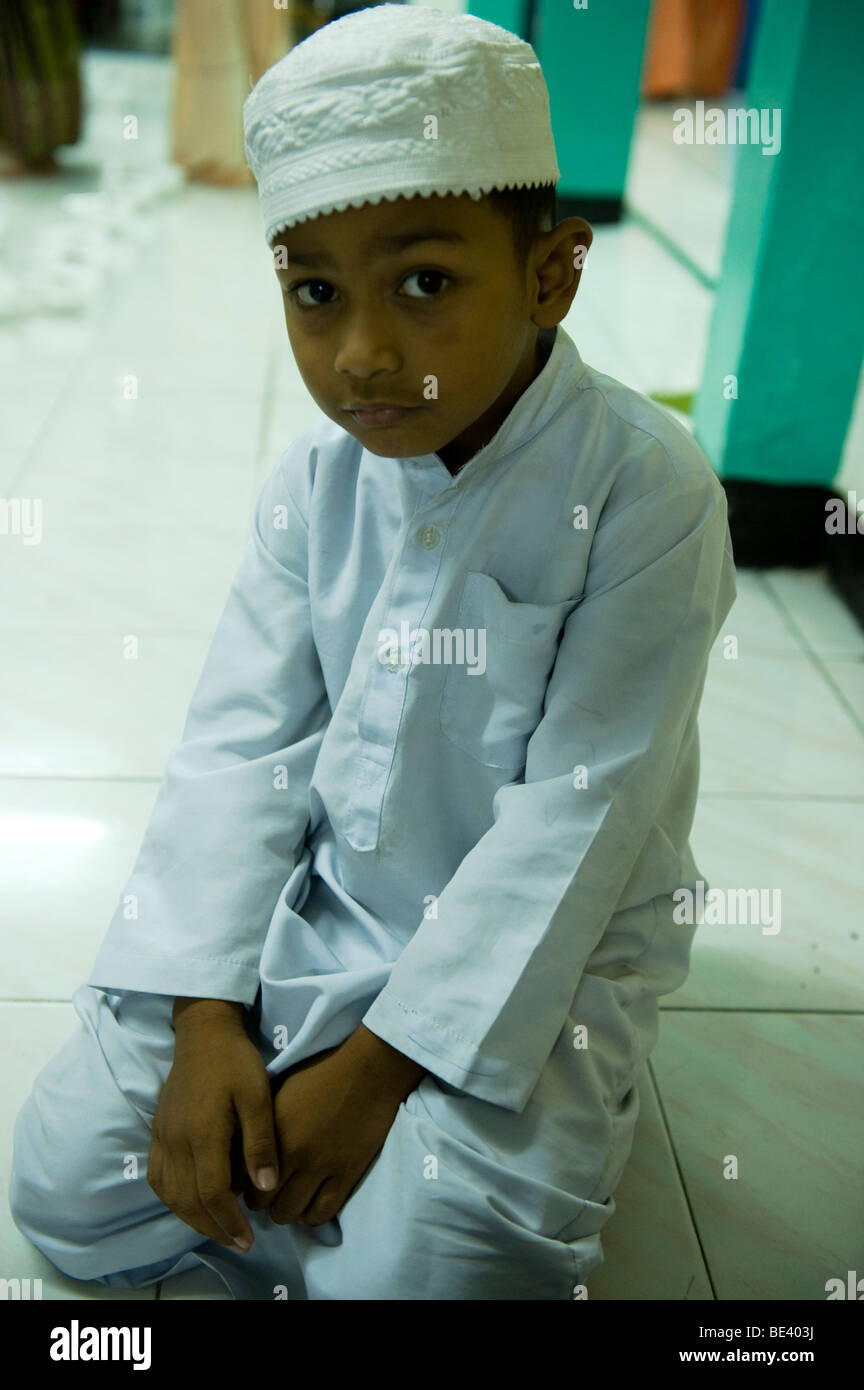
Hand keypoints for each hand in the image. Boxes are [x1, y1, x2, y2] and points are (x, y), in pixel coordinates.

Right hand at [147, 998, 279, 1252]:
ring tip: (218, 1227)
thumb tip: (266, 1187)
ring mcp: (164, 1136)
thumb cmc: (236, 1061)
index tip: (247, 1238)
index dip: (228, 1222)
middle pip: (188, 1201)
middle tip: (237, 1241)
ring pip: (170, 1193)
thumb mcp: (258, 1096)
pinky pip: (158, 1176)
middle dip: (213, 1227)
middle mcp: (177, 1141)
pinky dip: (173, 1198)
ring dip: (192, 1218)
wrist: (203, 1031)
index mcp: (203, 1133)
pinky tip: (190, 1202)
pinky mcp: (158, 1130)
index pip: (211, 1194)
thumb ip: (260, 1142)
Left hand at [244, 1026, 425, 1227]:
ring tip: (289, 1201)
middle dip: (261, 1201)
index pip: (241, 1176)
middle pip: (262, 1202)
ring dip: (285, 1211)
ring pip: (289, 1213)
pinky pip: (322, 1213)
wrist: (367, 1070)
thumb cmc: (321, 1074)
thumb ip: (260, 1124)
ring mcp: (321, 1166)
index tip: (247, 1182)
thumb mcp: (279, 1091)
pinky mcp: (346, 1174)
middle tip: (268, 1194)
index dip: (241, 1184)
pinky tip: (310, 1206)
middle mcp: (293, 1153)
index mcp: (272, 1131)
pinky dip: (311, 1216)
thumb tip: (242, 1149)